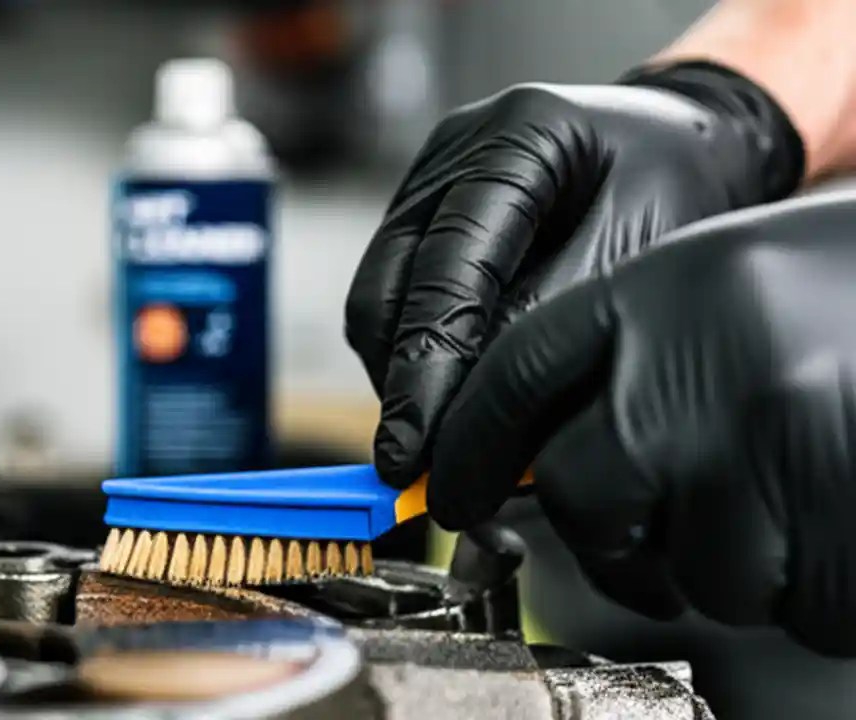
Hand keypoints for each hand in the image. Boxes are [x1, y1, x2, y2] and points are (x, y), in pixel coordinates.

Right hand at [345, 62, 801, 486]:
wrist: (692, 142)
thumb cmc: (684, 188)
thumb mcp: (643, 249)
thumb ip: (554, 319)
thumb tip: (478, 409)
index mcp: (517, 136)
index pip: (449, 263)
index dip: (428, 365)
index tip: (417, 445)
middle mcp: (453, 154)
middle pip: (389, 286)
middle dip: (400, 385)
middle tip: (412, 466)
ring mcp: (427, 186)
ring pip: (378, 302)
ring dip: (400, 379)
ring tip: (438, 446)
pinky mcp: (421, 223)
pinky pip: (394, 303)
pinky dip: (414, 360)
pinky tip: (448, 404)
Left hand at [429, 194, 855, 655]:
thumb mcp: (729, 285)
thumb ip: (631, 359)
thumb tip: (542, 459)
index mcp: (665, 289)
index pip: (512, 380)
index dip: (473, 450)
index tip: (456, 495)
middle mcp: (704, 363)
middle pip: (589, 498)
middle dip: (621, 531)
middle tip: (677, 514)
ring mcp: (776, 446)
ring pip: (698, 571)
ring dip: (745, 556)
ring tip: (812, 479)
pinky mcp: (843, 524)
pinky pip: (797, 607)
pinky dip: (824, 585)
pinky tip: (852, 511)